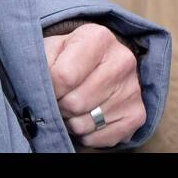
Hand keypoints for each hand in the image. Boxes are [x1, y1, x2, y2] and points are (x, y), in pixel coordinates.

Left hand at [44, 23, 145, 148]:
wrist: (100, 63)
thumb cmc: (68, 57)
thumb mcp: (51, 49)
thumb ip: (41, 65)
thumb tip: (39, 92)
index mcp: (99, 38)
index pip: (64, 77)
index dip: (50, 88)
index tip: (51, 85)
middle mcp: (123, 60)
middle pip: (75, 103)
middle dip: (60, 105)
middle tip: (61, 98)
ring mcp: (133, 89)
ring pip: (84, 124)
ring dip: (71, 120)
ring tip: (73, 106)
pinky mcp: (137, 115)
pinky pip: (99, 139)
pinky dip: (86, 134)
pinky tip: (88, 116)